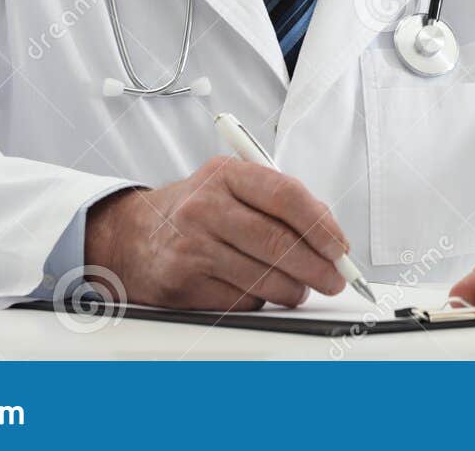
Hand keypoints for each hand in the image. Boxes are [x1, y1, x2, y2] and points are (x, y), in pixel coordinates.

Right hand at [84, 157, 350, 310]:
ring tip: (300, 289)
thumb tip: (330, 238)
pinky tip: (257, 291)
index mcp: (225, 174)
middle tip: (334, 279)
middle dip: (317, 267)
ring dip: (293, 290)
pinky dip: (258, 301)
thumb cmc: (198, 210)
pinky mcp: (182, 283)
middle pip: (277, 243)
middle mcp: (204, 207)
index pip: (286, 196)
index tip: (340, 247)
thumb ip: (280, 203)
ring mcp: (191, 247)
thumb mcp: (233, 187)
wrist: (133, 234)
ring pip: (262, 278)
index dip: (321, 225)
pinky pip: (239, 300)